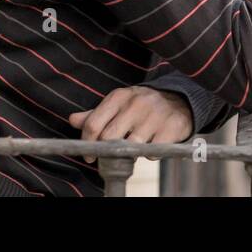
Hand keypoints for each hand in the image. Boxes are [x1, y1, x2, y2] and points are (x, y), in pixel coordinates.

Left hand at [67, 85, 193, 163]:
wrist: (179, 100)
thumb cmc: (142, 106)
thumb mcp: (119, 105)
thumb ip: (95, 114)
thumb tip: (72, 120)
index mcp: (119, 96)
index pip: (93, 124)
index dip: (87, 144)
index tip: (90, 155)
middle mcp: (136, 103)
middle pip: (109, 138)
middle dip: (108, 151)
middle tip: (112, 155)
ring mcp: (154, 114)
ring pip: (130, 146)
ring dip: (130, 153)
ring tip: (134, 148)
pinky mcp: (170, 127)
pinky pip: (152, 152)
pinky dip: (150, 154)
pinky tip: (151, 145)